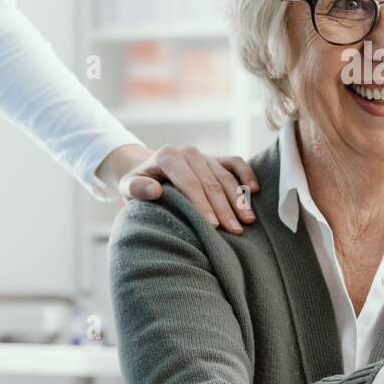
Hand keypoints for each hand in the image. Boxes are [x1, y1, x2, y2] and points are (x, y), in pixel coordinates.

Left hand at [98, 144, 258, 233]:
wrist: (148, 170)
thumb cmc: (139, 184)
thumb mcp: (128, 187)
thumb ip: (137, 189)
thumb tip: (154, 191)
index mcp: (168, 157)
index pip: (189, 182)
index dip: (202, 204)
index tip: (213, 226)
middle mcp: (189, 153)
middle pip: (211, 182)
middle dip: (224, 208)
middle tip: (235, 230)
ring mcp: (205, 155)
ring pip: (225, 176)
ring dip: (238, 199)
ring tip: (247, 221)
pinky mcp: (216, 158)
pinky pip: (236, 163)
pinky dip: (247, 174)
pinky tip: (255, 191)